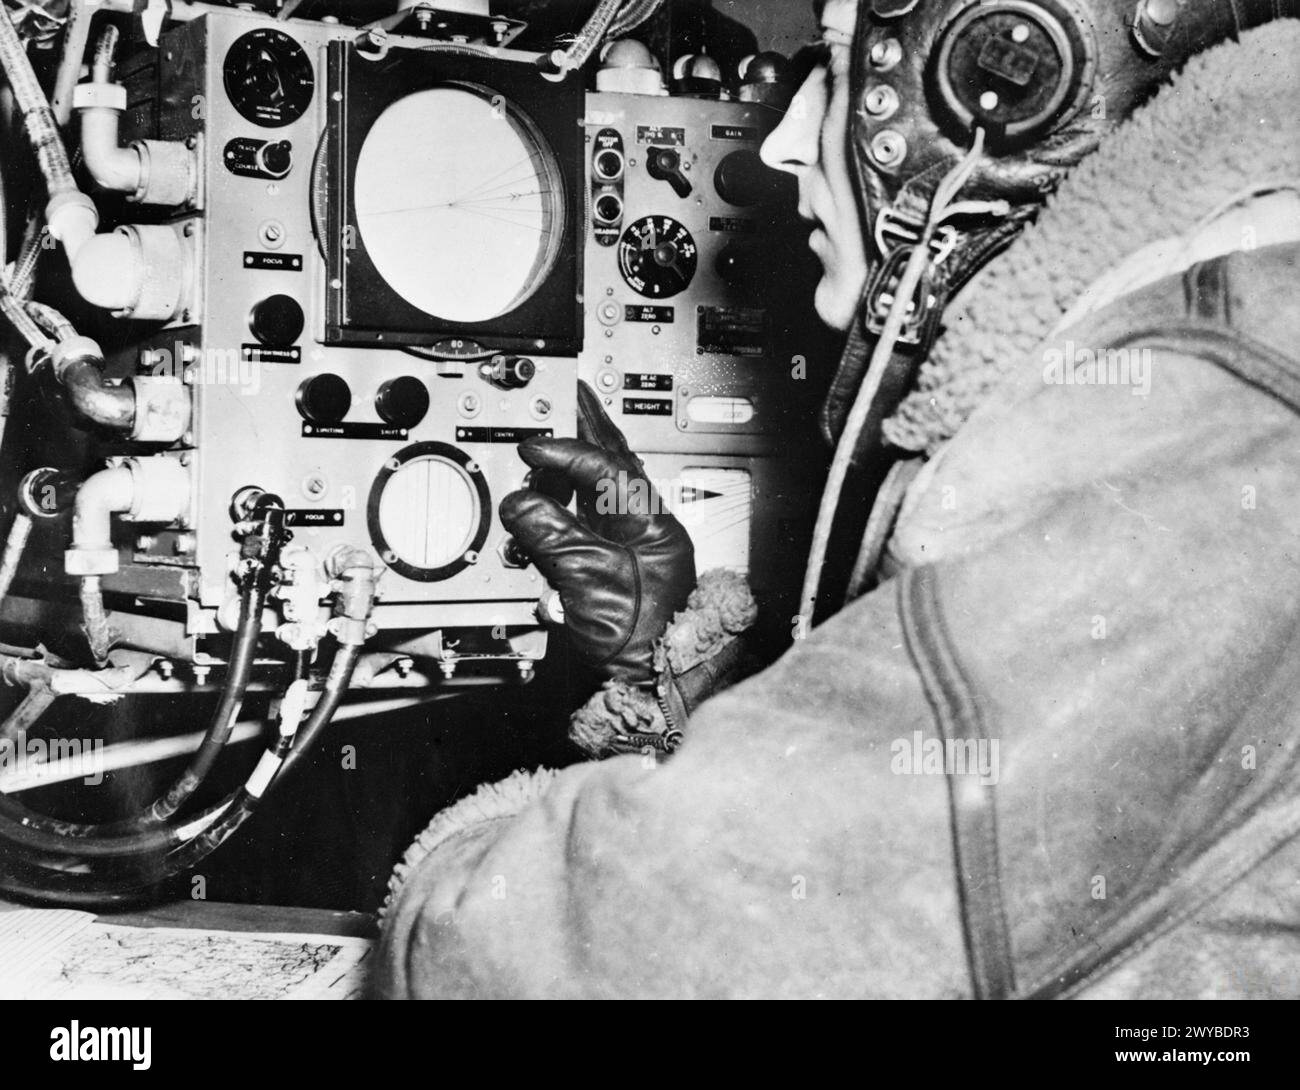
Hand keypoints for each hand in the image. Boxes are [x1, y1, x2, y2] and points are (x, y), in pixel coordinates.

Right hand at [500, 382, 694, 682]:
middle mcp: (646, 523)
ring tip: (554, 427)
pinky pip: (592, 509)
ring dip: (578, 451)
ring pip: (605, 480)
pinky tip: (556, 483)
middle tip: (564, 390)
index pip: (605, 468)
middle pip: (615, 458)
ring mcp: (633, 539)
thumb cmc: (644, 638)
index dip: (567, 451)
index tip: (533, 446)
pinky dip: (570, 489)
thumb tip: (521, 503)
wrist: (657, 677)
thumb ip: (553, 538)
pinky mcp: (616, 558)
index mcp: (649, 520)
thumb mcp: (590, 582)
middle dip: (587, 422)